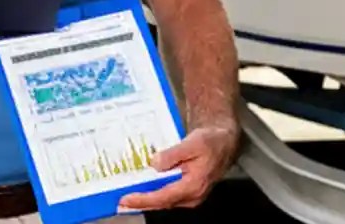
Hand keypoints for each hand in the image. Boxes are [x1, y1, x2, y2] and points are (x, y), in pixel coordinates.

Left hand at [117, 124, 239, 210]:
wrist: (224, 141)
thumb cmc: (211, 141)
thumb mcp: (193, 142)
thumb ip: (173, 154)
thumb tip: (155, 163)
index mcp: (194, 184)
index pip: (164, 196)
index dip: (143, 199)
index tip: (127, 199)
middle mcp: (193, 194)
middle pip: (162, 203)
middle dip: (141, 204)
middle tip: (121, 202)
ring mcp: (191, 196)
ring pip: (165, 201)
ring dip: (146, 201)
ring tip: (128, 199)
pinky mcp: (189, 192)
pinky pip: (168, 197)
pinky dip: (155, 195)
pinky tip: (144, 191)